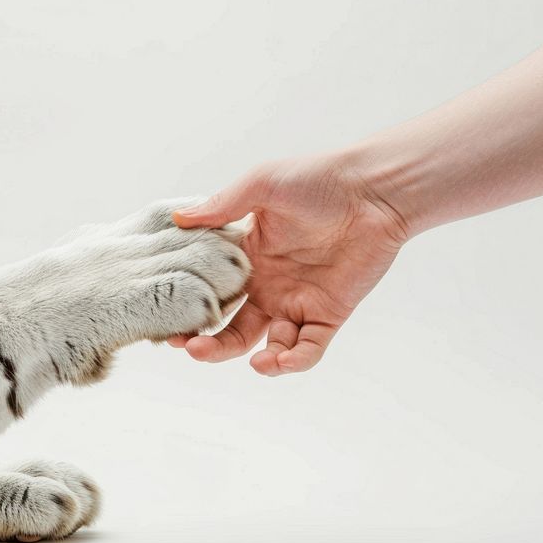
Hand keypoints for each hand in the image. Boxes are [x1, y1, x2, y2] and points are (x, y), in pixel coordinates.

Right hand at [169, 152, 409, 374]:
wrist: (374, 190)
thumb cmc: (318, 180)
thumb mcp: (261, 185)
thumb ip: (221, 207)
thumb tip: (178, 219)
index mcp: (245, 258)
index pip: (208, 293)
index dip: (189, 310)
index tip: (168, 321)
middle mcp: (266, 286)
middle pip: (231, 329)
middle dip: (210, 345)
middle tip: (190, 349)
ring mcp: (296, 302)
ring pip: (268, 345)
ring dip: (257, 360)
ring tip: (256, 362)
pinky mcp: (328, 313)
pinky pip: (308, 348)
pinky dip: (294, 361)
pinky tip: (280, 361)